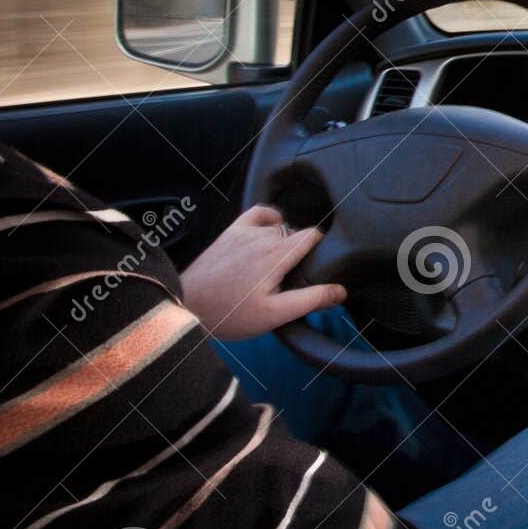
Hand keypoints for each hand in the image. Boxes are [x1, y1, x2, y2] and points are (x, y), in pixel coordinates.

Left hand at [180, 205, 346, 341]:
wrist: (187, 306)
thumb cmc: (229, 313)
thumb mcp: (275, 314)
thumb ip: (310, 300)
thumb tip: (340, 291)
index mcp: (277, 254)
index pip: (313, 235)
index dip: (322, 248)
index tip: (321, 263)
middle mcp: (262, 236)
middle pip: (296, 232)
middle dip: (302, 250)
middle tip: (296, 276)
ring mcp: (244, 231)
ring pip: (279, 226)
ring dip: (285, 240)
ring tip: (281, 265)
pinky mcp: (230, 232)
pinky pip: (258, 213)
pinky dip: (269, 218)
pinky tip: (271, 231)